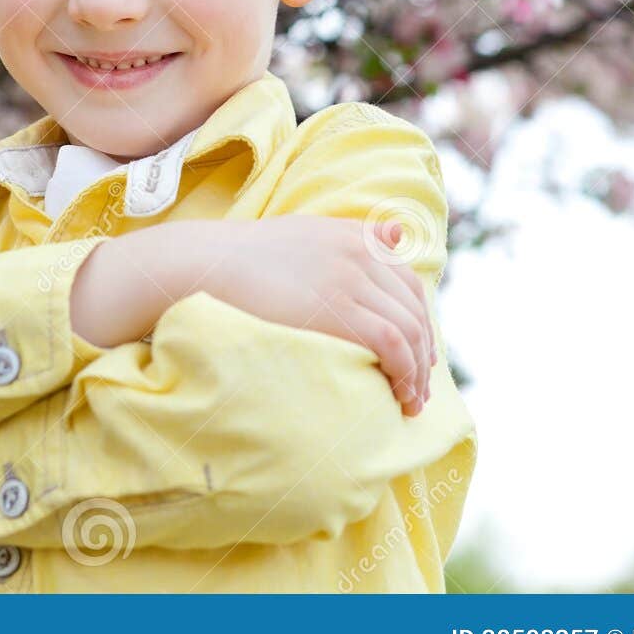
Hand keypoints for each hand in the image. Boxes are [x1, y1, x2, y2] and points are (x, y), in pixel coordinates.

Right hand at [194, 216, 434, 414]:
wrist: (210, 263)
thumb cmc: (245, 255)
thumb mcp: (308, 232)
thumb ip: (354, 236)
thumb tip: (398, 234)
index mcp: (355, 237)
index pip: (409, 284)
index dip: (421, 323)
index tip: (419, 355)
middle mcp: (362, 255)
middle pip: (414, 310)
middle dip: (424, 353)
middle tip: (418, 389)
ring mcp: (352, 281)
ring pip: (409, 330)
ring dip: (417, 372)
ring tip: (410, 402)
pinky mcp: (339, 310)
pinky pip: (392, 343)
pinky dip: (403, 372)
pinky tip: (397, 394)